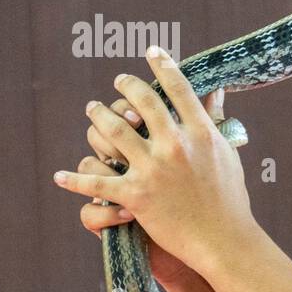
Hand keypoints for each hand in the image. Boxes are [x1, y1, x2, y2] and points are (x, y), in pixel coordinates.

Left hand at [54, 45, 256, 276]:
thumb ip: (216, 122)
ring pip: (112, 131)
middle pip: (142, 101)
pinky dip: (75, 179)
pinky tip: (60, 175)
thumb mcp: (228, 154)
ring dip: (98, 116)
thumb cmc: (231, 199)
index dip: (163, 65)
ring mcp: (152, 170)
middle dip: (127, 86)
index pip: (178, 88)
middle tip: (119, 83)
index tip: (152, 51)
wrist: (223, 240)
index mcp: (200, 133)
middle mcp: (174, 145)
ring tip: (94, 110)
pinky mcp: (134, 196)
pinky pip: (95, 181)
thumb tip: (216, 92)